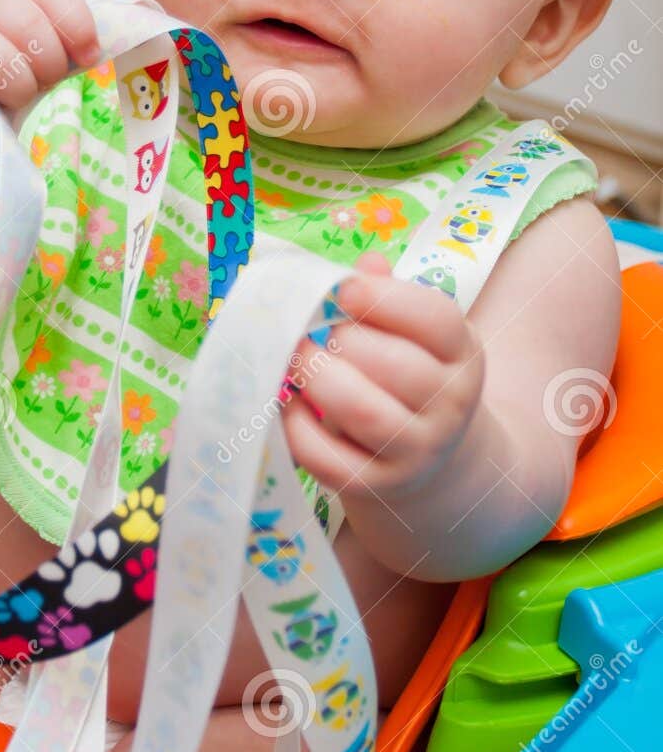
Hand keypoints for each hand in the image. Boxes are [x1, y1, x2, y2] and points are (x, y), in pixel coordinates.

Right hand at [0, 0, 101, 147]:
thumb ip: (69, 41)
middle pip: (30, 28)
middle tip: (45, 83)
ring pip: (0, 65)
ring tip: (15, 98)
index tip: (89, 58)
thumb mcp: (40, 45)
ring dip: (20, 93)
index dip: (79, 28)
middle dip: (49, 66)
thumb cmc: (8, 70)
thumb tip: (100, 53)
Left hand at [281, 251, 484, 501]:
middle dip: (343, 341)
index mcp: (462, 353)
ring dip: (319, 379)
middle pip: (399, 367)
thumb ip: (388, 298)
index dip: (386, 300)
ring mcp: (418, 451)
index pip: (437, 320)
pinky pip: (333, 462)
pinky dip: (300, 429)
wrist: (434, 461)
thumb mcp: (416, 336)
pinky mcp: (379, 486)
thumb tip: (363, 265)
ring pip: (365, 414)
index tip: (342, 289)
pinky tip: (289, 403)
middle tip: (306, 327)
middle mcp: (451, 405)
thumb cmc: (410, 379)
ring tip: (294, 358)